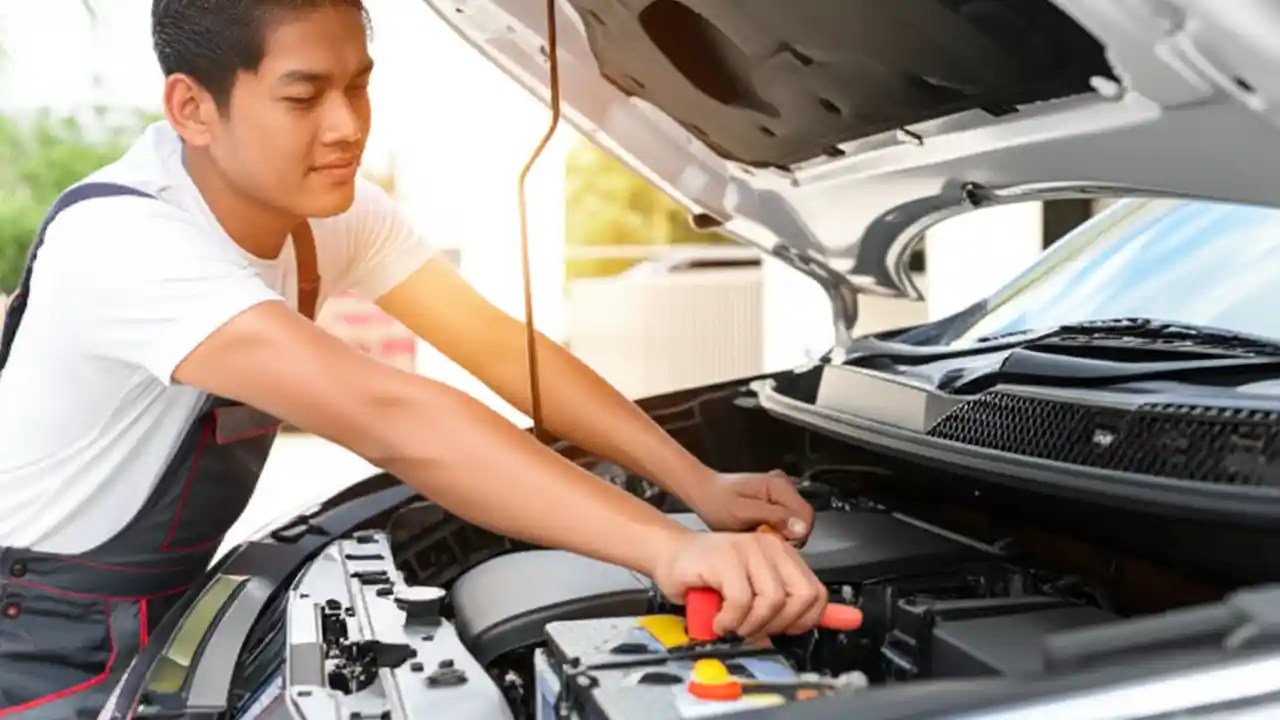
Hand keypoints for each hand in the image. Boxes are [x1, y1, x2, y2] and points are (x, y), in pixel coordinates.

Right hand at [652, 531, 827, 637]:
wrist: (669, 555)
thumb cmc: (708, 576)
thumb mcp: (754, 593)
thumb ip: (790, 606)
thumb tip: (837, 621)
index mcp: (783, 554)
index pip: (816, 592)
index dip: (803, 621)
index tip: (781, 630)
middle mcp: (771, 547)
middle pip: (801, 597)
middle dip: (779, 625)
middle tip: (755, 630)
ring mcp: (749, 548)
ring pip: (773, 600)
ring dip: (751, 624)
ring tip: (733, 625)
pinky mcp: (727, 556)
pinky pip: (742, 600)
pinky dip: (730, 620)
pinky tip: (719, 620)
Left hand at [686, 470, 814, 544]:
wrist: (703, 493)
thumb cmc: (716, 502)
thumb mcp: (742, 513)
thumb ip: (773, 517)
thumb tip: (801, 527)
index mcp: (779, 485)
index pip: (806, 516)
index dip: (797, 535)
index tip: (778, 543)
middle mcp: (784, 485)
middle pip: (803, 520)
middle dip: (788, 535)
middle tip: (764, 540)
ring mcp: (780, 492)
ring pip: (795, 522)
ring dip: (781, 534)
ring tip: (758, 533)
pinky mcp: (775, 500)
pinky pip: (786, 521)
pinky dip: (775, 530)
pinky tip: (759, 530)